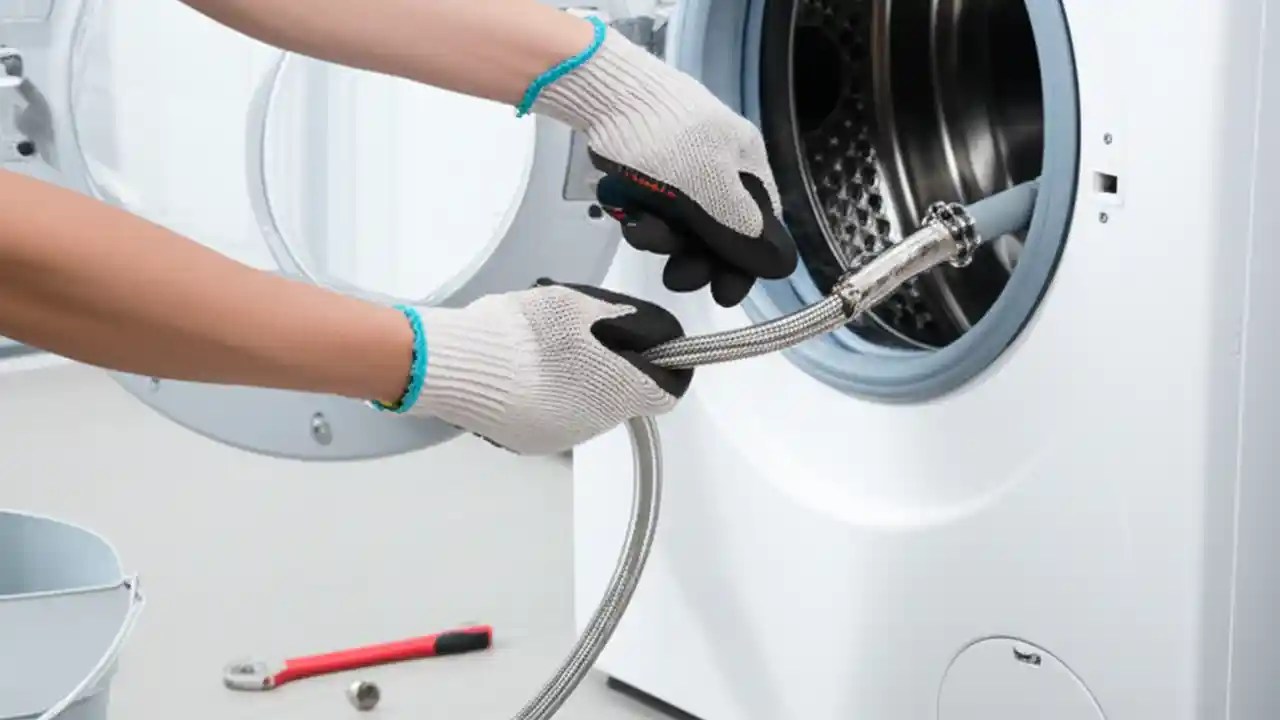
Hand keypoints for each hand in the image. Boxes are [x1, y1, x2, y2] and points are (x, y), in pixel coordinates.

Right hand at [403, 281, 691, 454]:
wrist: (460, 365)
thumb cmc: (523, 333)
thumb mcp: (578, 305)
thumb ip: (620, 316)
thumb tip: (644, 325)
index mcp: (618, 391)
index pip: (667, 392)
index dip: (665, 367)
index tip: (652, 349)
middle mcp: (596, 424)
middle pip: (623, 398)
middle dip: (612, 369)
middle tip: (583, 337)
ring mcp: (562, 437)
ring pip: (587, 408)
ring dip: (579, 382)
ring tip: (543, 352)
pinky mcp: (530, 443)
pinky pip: (554, 418)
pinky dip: (549, 397)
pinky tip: (524, 374)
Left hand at [534, 23, 797, 306]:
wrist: (604, 92)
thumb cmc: (665, 137)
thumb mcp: (710, 187)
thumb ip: (741, 229)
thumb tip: (782, 265)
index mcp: (746, 166)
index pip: (757, 229)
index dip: (743, 266)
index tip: (723, 294)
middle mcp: (719, 168)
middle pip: (715, 233)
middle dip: (693, 257)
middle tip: (674, 277)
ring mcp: (681, 169)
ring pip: (679, 225)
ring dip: (660, 237)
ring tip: (640, 227)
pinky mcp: (647, 170)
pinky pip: (651, 208)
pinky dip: (639, 214)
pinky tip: (624, 208)